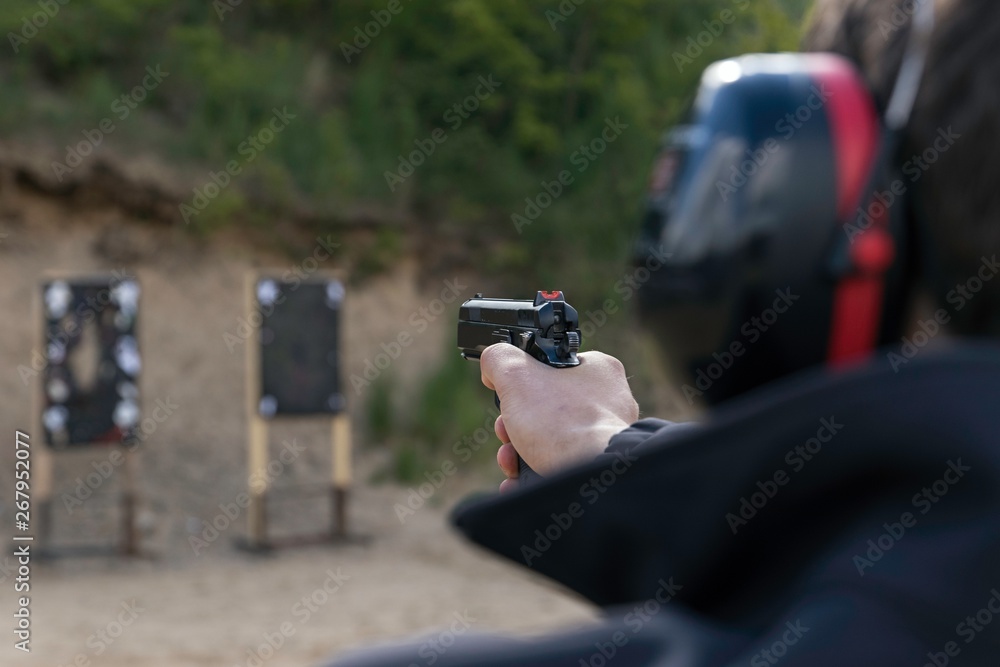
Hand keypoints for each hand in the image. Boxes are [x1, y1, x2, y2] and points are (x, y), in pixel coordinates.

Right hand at [480, 345, 638, 489]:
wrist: (589, 477)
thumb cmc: (562, 423)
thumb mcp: (516, 375)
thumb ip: (499, 359)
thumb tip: (492, 369)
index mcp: (598, 371)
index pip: (551, 368)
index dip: (521, 382)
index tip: (506, 397)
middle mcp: (608, 403)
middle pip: (545, 408)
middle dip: (514, 425)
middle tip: (506, 433)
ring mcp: (604, 437)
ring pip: (550, 440)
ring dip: (518, 452)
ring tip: (510, 462)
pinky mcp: (597, 466)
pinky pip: (559, 465)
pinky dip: (533, 474)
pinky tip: (517, 481)